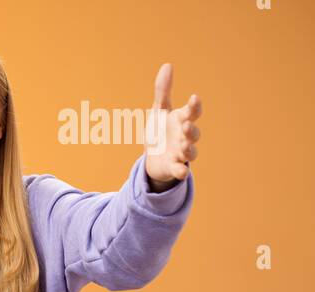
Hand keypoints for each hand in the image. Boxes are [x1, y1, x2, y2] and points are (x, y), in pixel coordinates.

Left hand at [144, 63, 202, 191]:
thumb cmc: (160, 131)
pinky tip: (181, 171)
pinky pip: (180, 170)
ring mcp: (180, 153)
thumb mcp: (159, 110)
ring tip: (183, 145)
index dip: (194, 106)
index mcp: (181, 120)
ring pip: (190, 152)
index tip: (194, 98)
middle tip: (186, 125)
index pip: (192, 112)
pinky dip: (181, 170)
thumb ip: (163, 90)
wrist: (152, 157)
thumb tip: (168, 65)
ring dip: (188, 148)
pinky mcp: (173, 167)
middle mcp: (184, 137)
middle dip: (191, 129)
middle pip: (193, 133)